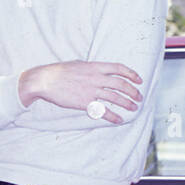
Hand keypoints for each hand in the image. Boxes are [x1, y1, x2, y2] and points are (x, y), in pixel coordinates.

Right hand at [18, 61, 142, 122]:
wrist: (45, 80)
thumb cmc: (59, 72)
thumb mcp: (78, 64)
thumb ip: (91, 68)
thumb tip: (100, 70)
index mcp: (95, 66)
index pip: (119, 68)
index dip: (132, 74)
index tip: (139, 80)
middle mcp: (95, 78)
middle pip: (121, 84)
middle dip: (133, 91)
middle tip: (139, 97)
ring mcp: (90, 91)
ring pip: (115, 98)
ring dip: (127, 103)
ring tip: (134, 108)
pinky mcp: (84, 103)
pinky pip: (103, 111)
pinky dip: (113, 116)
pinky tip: (119, 120)